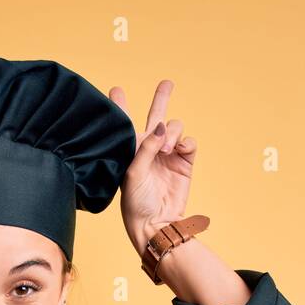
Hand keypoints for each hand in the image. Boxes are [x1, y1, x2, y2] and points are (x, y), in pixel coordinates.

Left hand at [108, 80, 196, 253]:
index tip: (115, 89)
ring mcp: (168, 154)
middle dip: (162, 98)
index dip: (120, 106)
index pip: (125, 123)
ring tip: (167, 149)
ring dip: (172, 132)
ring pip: (174, 126)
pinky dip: (186, 141)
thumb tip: (162, 126)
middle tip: (167, 82)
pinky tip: (179, 149)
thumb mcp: (133, 173)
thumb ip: (146, 148)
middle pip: (155, 115)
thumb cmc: (136, 202)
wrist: (156, 222)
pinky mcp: (184, 162)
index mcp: (130, 150)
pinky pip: (189, 141)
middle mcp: (149, 148)